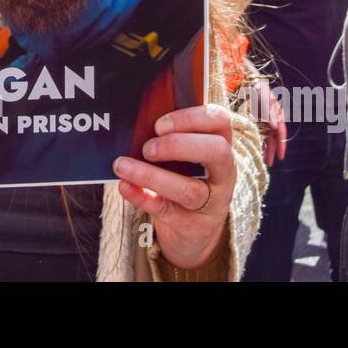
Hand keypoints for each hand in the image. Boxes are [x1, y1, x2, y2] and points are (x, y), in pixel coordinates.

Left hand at [115, 104, 236, 269]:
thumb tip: (133, 125)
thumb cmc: (185, 178)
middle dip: (178, 145)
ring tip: (122, 166)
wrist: (195, 229)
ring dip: (151, 176)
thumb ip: (168, 139)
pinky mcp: (195, 227)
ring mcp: (214, 203)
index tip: (159, 125)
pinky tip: (125, 186)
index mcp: (222, 144)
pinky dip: (143, 198)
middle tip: (147, 148)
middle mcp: (225, 173)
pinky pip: (168, 211)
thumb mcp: (186, 157)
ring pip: (189, 190)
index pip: (220, 121)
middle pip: (217, 152)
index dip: (191, 118)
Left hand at [251, 77, 286, 166]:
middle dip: (272, 149)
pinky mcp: (254, 114)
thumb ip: (268, 110)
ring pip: (266, 134)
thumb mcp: (261, 94)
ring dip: (266, 146)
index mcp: (275, 110)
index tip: (280, 156)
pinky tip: (257, 147)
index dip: (281, 144)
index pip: (280, 131)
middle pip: (273, 135)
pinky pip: (259, 130)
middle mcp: (270, 114)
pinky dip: (259, 139)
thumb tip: (275, 127)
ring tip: (264, 160)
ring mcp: (262, 114)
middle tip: (269, 163)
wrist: (243, 72)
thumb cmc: (253, 82)